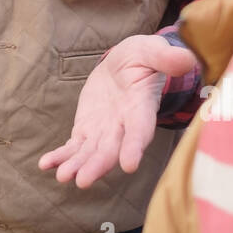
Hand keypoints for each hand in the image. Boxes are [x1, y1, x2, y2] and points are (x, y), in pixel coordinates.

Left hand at [38, 34, 196, 187]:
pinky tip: (45, 165)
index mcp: (141, 109)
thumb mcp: (152, 51)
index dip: (134, 147)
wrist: (124, 64)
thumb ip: (165, 57)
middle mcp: (123, 126)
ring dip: (77, 165)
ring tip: (62, 176)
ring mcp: (104, 131)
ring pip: (90, 153)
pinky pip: (73, 146)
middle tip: (83, 180)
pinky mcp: (86, 130)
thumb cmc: (143, 58)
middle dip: (97, 165)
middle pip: (111, 149)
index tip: (129, 165)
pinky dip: (61, 156)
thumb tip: (187, 58)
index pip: (139, 130)